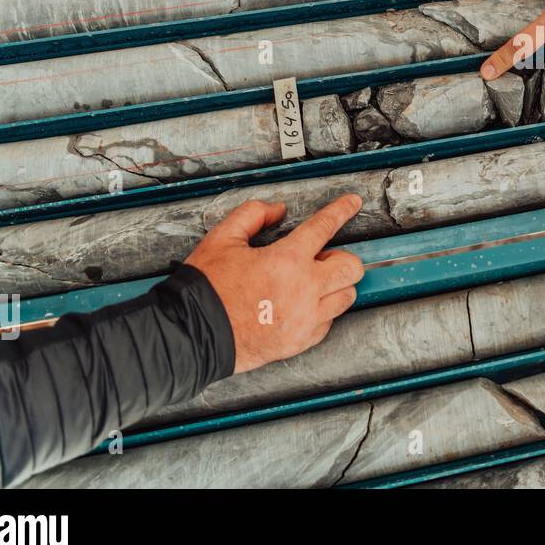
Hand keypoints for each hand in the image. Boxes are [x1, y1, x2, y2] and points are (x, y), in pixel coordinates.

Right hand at [187, 193, 365, 373]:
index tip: (351, 203)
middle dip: (342, 257)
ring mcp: (305, 318)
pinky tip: (303, 305)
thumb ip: (252, 215)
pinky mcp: (300, 341)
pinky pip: (328, 322)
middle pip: (351, 267)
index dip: (342, 209)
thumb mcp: (222, 238)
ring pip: (346, 296)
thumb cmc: (207, 289)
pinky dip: (322, 311)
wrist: (193, 334)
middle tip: (322, 257)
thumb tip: (276, 210)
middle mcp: (304, 289)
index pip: (325, 226)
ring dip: (336, 285)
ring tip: (312, 282)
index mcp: (287, 260)